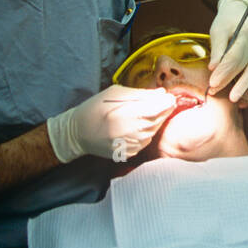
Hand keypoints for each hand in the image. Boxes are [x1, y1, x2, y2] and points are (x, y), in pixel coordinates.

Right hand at [46, 84, 177, 163]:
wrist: (77, 133)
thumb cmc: (95, 108)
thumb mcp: (115, 94)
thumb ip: (140, 94)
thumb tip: (161, 93)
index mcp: (128, 114)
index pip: (158, 108)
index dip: (167, 102)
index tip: (170, 97)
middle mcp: (132, 132)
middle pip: (158, 120)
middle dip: (163, 110)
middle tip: (165, 102)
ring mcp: (130, 145)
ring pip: (153, 132)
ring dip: (155, 121)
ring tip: (147, 113)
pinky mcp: (128, 154)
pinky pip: (145, 142)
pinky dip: (146, 133)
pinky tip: (138, 126)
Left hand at [207, 0, 247, 101]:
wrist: (240, 11)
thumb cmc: (227, 22)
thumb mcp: (218, 30)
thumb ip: (217, 49)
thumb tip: (213, 68)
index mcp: (245, 32)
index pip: (234, 56)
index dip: (223, 71)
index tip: (212, 83)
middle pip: (243, 64)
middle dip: (229, 79)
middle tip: (216, 90)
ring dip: (244, 84)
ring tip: (234, 97)